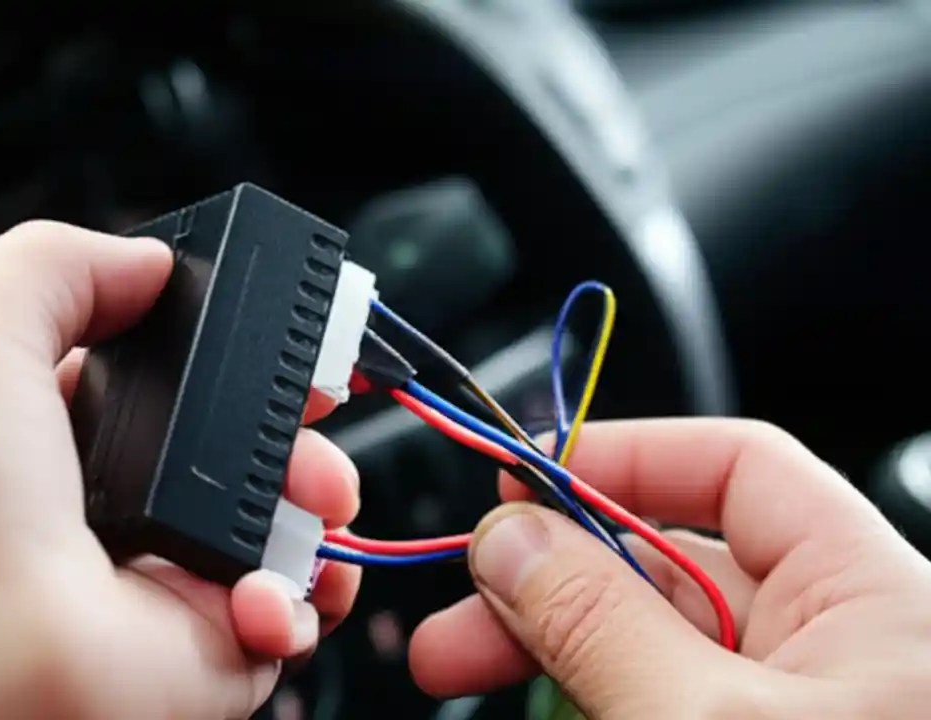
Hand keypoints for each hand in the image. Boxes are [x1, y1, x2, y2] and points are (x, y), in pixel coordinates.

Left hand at [0, 222, 360, 718]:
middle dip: (289, 418)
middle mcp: (97, 505)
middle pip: (227, 447)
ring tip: (316, 490)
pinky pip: (282, 619)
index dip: (219, 350)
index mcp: (41, 424)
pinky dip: (301, 595)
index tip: (275, 331)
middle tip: (313, 404)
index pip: (154, 377)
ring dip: (316, 499)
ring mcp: (152, 583)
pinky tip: (273, 579)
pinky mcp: (198, 654)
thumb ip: (62, 264)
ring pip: (272, 531)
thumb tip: (150, 260)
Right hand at [408, 419, 930, 717]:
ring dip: (550, 651)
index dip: (620, 461)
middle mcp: (836, 646)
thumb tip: (509, 538)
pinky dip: (588, 703)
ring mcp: (793, 714)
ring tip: (457, 673)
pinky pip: (655, 708)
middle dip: (551, 581)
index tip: (517, 488)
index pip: (736, 470)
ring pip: (650, 645)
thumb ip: (597, 620)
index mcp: (869, 598)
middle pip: (669, 564)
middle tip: (458, 616)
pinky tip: (539, 710)